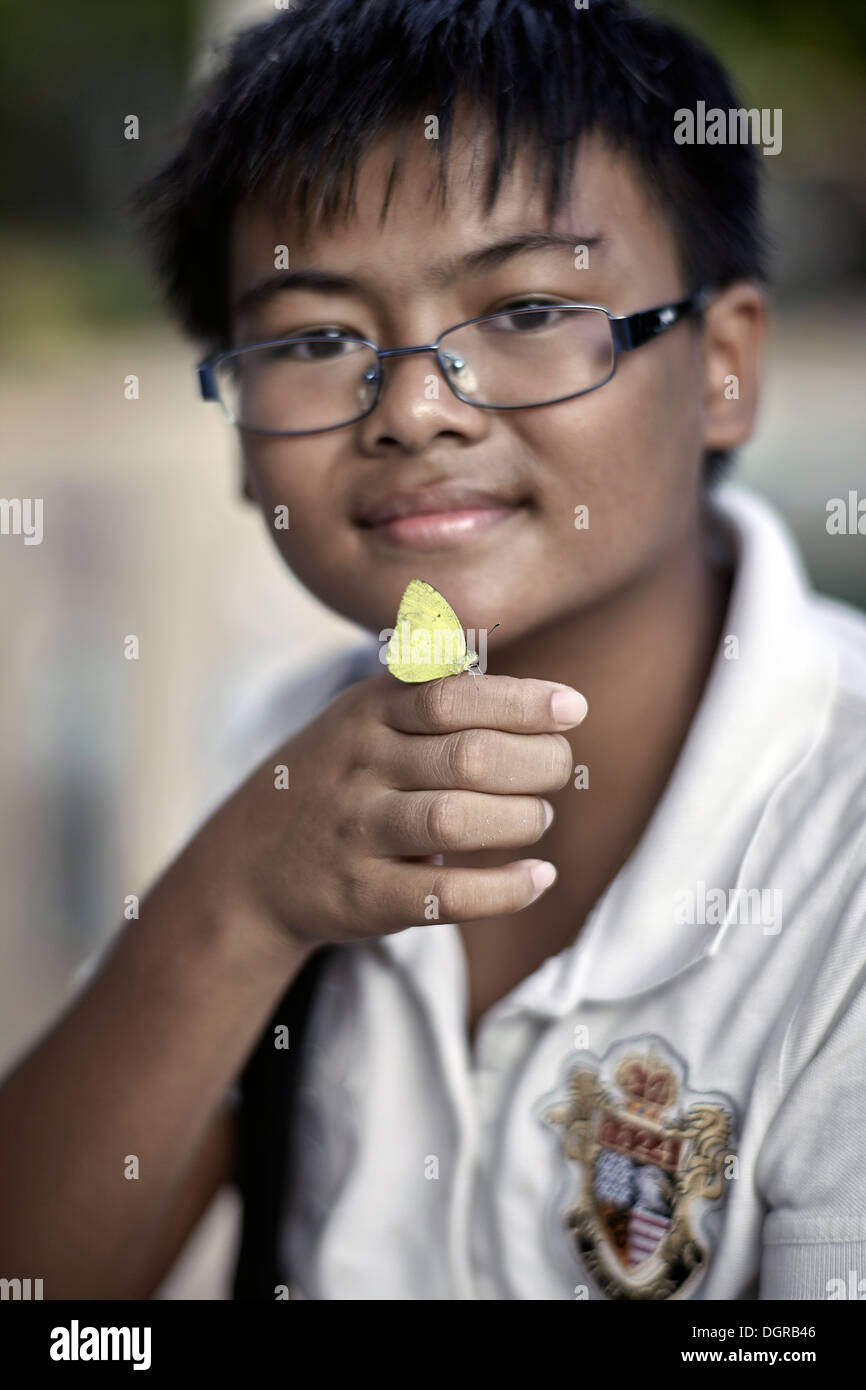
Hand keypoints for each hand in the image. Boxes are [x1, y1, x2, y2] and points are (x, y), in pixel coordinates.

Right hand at [194, 671, 586, 948]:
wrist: (250, 863)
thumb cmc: (340, 779)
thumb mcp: (365, 717)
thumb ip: (434, 692)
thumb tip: (535, 687)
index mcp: (367, 713)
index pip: (451, 695)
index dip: (520, 700)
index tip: (573, 708)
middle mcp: (359, 766)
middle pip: (468, 757)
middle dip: (535, 763)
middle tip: (560, 770)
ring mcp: (356, 832)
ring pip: (456, 821)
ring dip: (519, 819)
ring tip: (538, 817)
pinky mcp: (362, 895)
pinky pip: (444, 894)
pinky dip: (504, 889)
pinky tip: (539, 877)